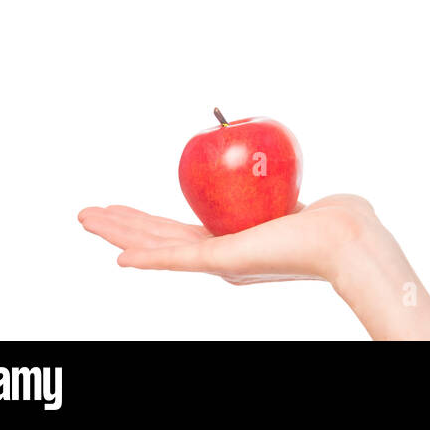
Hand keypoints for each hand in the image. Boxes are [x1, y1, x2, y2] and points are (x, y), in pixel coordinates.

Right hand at [77, 194, 379, 289]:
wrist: (344, 237)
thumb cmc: (331, 218)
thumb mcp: (289, 196)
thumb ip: (271, 188)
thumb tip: (270, 168)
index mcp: (232, 244)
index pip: (179, 232)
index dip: (147, 223)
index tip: (122, 211)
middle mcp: (220, 258)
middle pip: (158, 240)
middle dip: (121, 227)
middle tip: (85, 214)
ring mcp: (219, 262)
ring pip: (157, 248)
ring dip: (119, 234)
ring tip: (87, 220)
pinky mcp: (223, 261)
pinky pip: (177, 260)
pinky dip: (147, 259)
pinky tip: (119, 258)